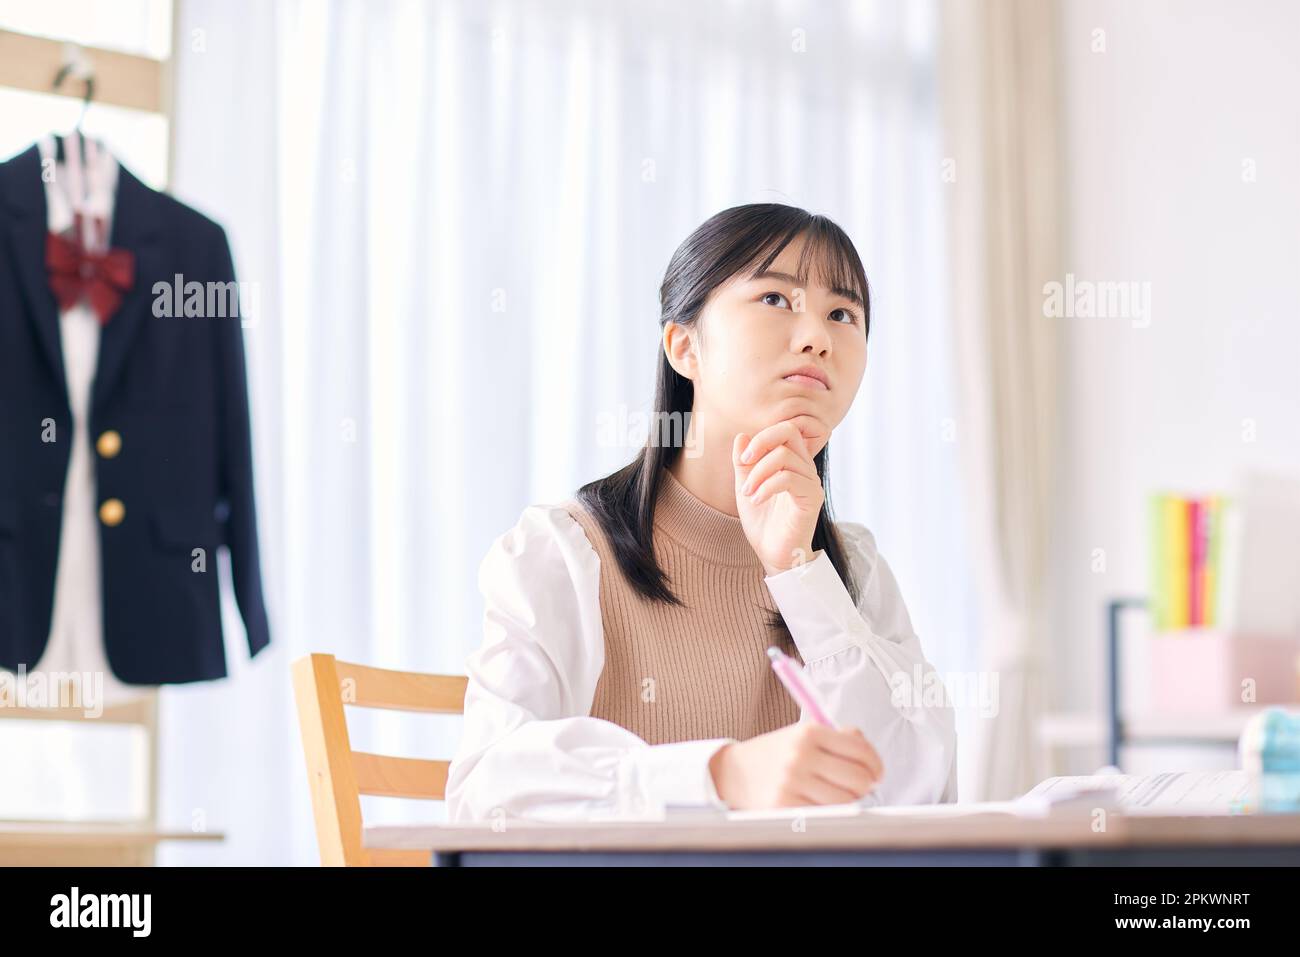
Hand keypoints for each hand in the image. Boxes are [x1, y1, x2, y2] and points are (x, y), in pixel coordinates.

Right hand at [709, 722, 883, 809]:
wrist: (734, 771)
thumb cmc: (777, 753)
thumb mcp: (805, 733)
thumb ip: (841, 738)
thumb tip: (872, 761)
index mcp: (809, 732)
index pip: (861, 751)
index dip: (876, 765)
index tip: (876, 773)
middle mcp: (801, 755)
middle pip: (858, 779)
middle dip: (866, 785)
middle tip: (861, 786)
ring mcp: (792, 782)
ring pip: (846, 801)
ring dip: (849, 800)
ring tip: (838, 793)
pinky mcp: (784, 806)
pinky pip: (825, 814)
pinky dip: (829, 810)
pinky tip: (821, 802)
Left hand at [733, 420, 823, 575]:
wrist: (773, 553)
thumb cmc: (763, 522)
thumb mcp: (746, 487)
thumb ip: (744, 463)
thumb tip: (741, 436)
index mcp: (793, 462)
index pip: (785, 429)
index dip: (762, 436)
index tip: (743, 458)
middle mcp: (805, 467)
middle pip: (789, 431)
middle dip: (761, 442)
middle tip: (744, 462)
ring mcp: (811, 482)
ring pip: (784, 456)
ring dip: (758, 473)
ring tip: (747, 494)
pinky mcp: (811, 498)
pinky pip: (788, 479)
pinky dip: (766, 487)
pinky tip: (756, 500)